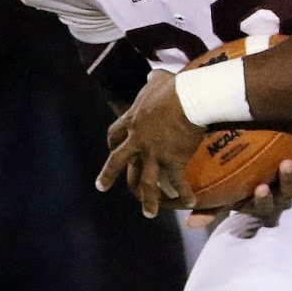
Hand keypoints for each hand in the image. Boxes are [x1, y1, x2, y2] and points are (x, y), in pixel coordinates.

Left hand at [98, 70, 200, 217]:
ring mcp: (154, 153)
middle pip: (118, 162)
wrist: (190, 98)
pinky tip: (189, 202)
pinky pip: (177, 182)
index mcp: (133, 121)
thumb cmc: (174, 87)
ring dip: (146, 199)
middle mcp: (138, 141)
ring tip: (147, 213)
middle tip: (101, 187)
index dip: (112, 142)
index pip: (114, 134)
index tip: (110, 148)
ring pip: (145, 181)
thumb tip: (152, 77)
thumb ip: (153, 81)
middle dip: (108, 176)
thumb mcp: (159, 81)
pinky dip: (183, 193)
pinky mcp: (173, 160)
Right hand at [184, 136, 291, 233]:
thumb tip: (189, 224)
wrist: (259, 151)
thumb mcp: (223, 191)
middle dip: (286, 182)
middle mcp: (279, 192)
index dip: (263, 200)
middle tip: (283, 166)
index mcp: (259, 201)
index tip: (260, 188)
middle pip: (286, 193)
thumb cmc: (237, 175)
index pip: (263, 206)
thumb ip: (210, 206)